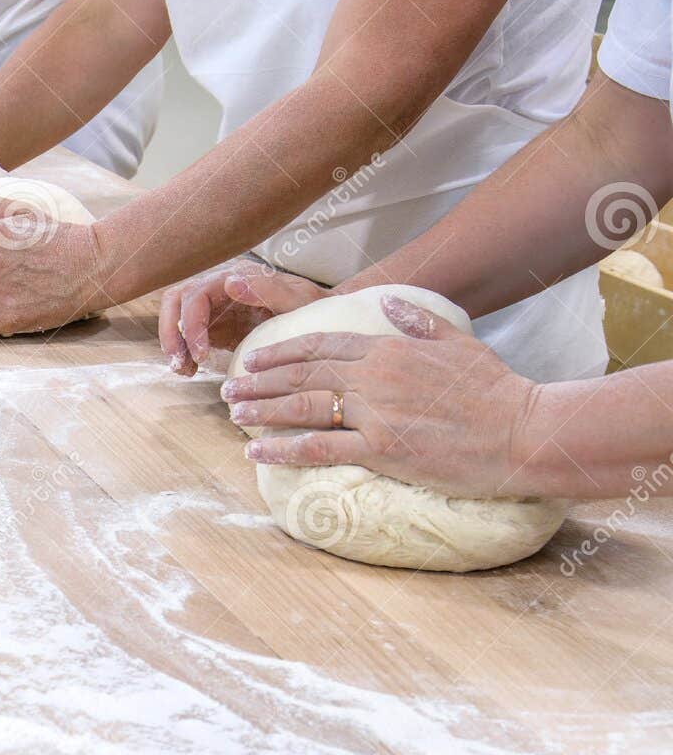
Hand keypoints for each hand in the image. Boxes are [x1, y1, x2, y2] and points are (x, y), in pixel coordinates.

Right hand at [158, 262, 329, 375]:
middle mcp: (220, 287)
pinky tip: (191, 370)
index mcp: (236, 276)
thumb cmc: (315, 309)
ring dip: (174, 342)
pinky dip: (184, 352)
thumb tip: (229, 282)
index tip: (201, 354)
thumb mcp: (300, 301)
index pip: (196, 294)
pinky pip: (188, 334)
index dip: (191, 324)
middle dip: (172, 332)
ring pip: (177, 316)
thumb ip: (269, 290)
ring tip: (184, 370)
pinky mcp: (216, 325)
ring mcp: (216, 306)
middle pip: (176, 301)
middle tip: (180, 363)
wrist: (324, 321)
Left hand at [222, 295, 540, 497]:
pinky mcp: (381, 450)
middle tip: (230, 385)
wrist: (524, 431)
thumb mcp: (459, 342)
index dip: (282, 350)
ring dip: (262, 409)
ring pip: (302, 406)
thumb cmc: (497, 389)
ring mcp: (376, 414)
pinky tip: (256, 451)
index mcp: (389, 348)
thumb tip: (386, 303)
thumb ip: (418, 321)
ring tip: (234, 412)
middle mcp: (375, 377)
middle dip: (260, 379)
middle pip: (302, 373)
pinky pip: (319, 448)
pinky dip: (282, 448)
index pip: (321, 343)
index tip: (256, 357)